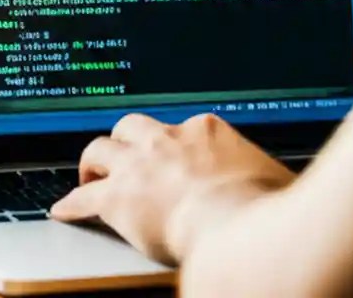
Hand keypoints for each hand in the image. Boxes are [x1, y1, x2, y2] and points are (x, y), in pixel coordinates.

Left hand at [50, 113, 294, 264]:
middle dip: (125, 140)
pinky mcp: (117, 198)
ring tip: (88, 175)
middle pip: (132, 127)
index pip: (182, 129)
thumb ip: (270, 176)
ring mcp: (138, 166)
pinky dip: (71, 205)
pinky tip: (63, 210)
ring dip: (93, 163)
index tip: (173, 156)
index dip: (173, 144)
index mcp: (206, 132)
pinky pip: (84, 199)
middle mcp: (166, 140)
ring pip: (100, 149)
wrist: (237, 226)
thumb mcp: (278, 179)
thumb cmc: (264, 208)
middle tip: (122, 156)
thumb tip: (289, 185)